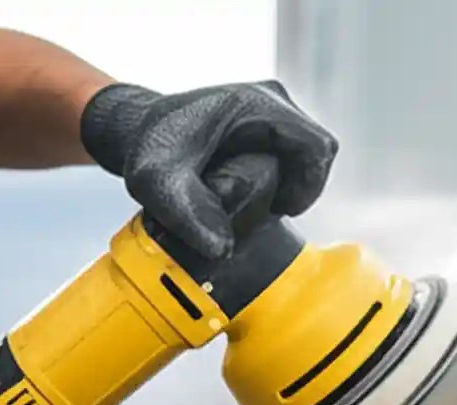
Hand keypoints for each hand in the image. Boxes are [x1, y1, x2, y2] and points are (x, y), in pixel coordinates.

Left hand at [80, 80, 337, 257]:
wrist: (139, 128)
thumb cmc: (150, 148)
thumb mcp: (156, 182)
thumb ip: (186, 213)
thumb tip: (222, 250)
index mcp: (255, 104)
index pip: (317, 146)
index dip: (309, 185)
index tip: (282, 208)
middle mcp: (271, 102)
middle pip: (312, 154)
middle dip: (293, 189)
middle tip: (265, 211)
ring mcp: (272, 112)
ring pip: (304, 159)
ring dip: (286, 187)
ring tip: (255, 204)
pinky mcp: (268, 127)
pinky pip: (293, 159)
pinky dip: (280, 182)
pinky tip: (252, 197)